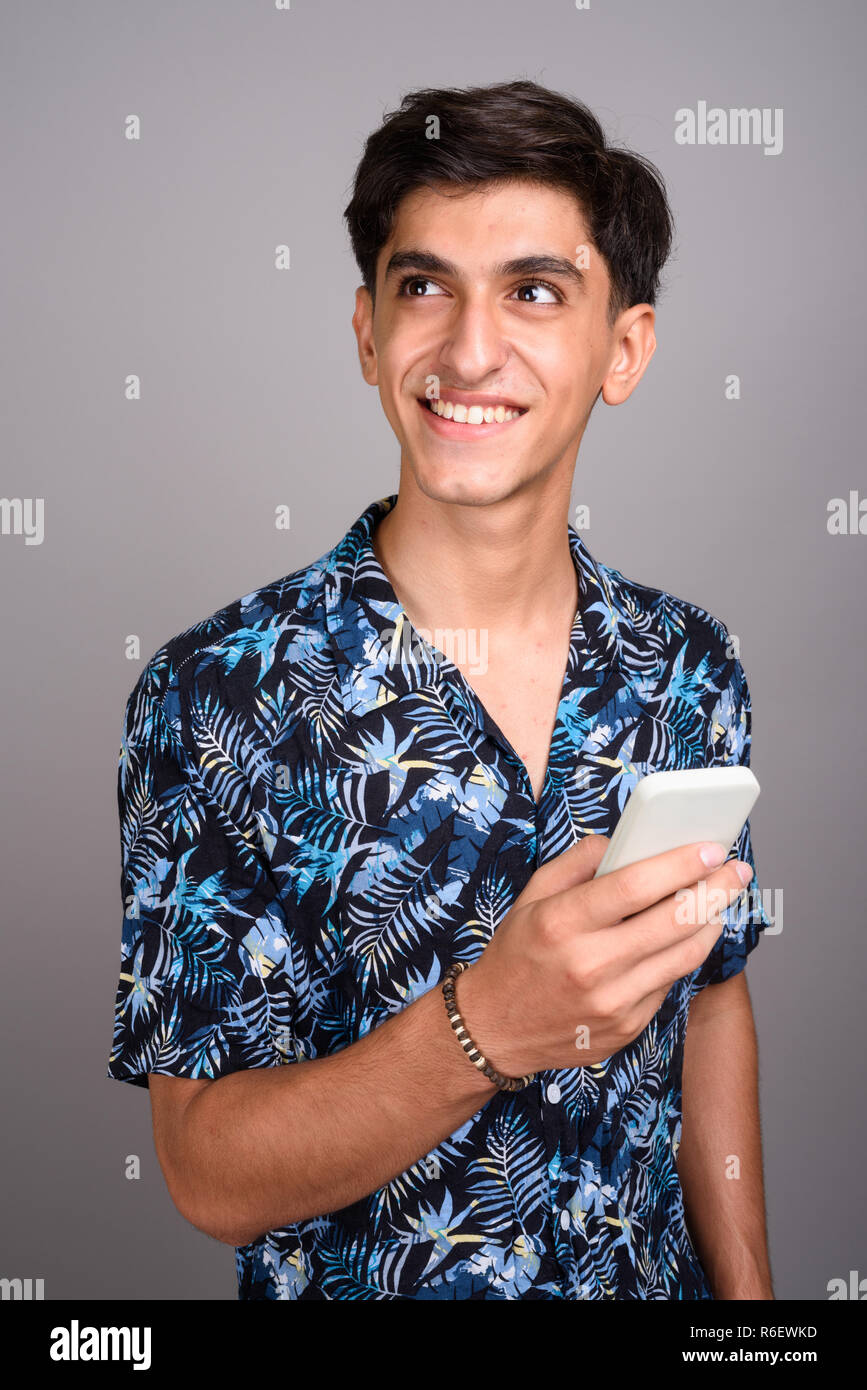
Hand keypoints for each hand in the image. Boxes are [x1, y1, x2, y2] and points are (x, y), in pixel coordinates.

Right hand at [456, 834, 751, 1073]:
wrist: (494, 1029)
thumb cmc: (516, 955)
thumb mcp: (531, 897)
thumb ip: (576, 863)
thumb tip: (622, 841)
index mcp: (562, 922)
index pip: (635, 885)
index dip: (680, 864)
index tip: (710, 848)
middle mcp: (590, 964)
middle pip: (673, 920)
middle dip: (715, 889)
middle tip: (736, 870)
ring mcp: (612, 1001)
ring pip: (683, 955)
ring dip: (711, 922)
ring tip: (721, 900)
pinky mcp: (626, 1027)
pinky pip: (669, 983)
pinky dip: (683, 955)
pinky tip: (689, 936)